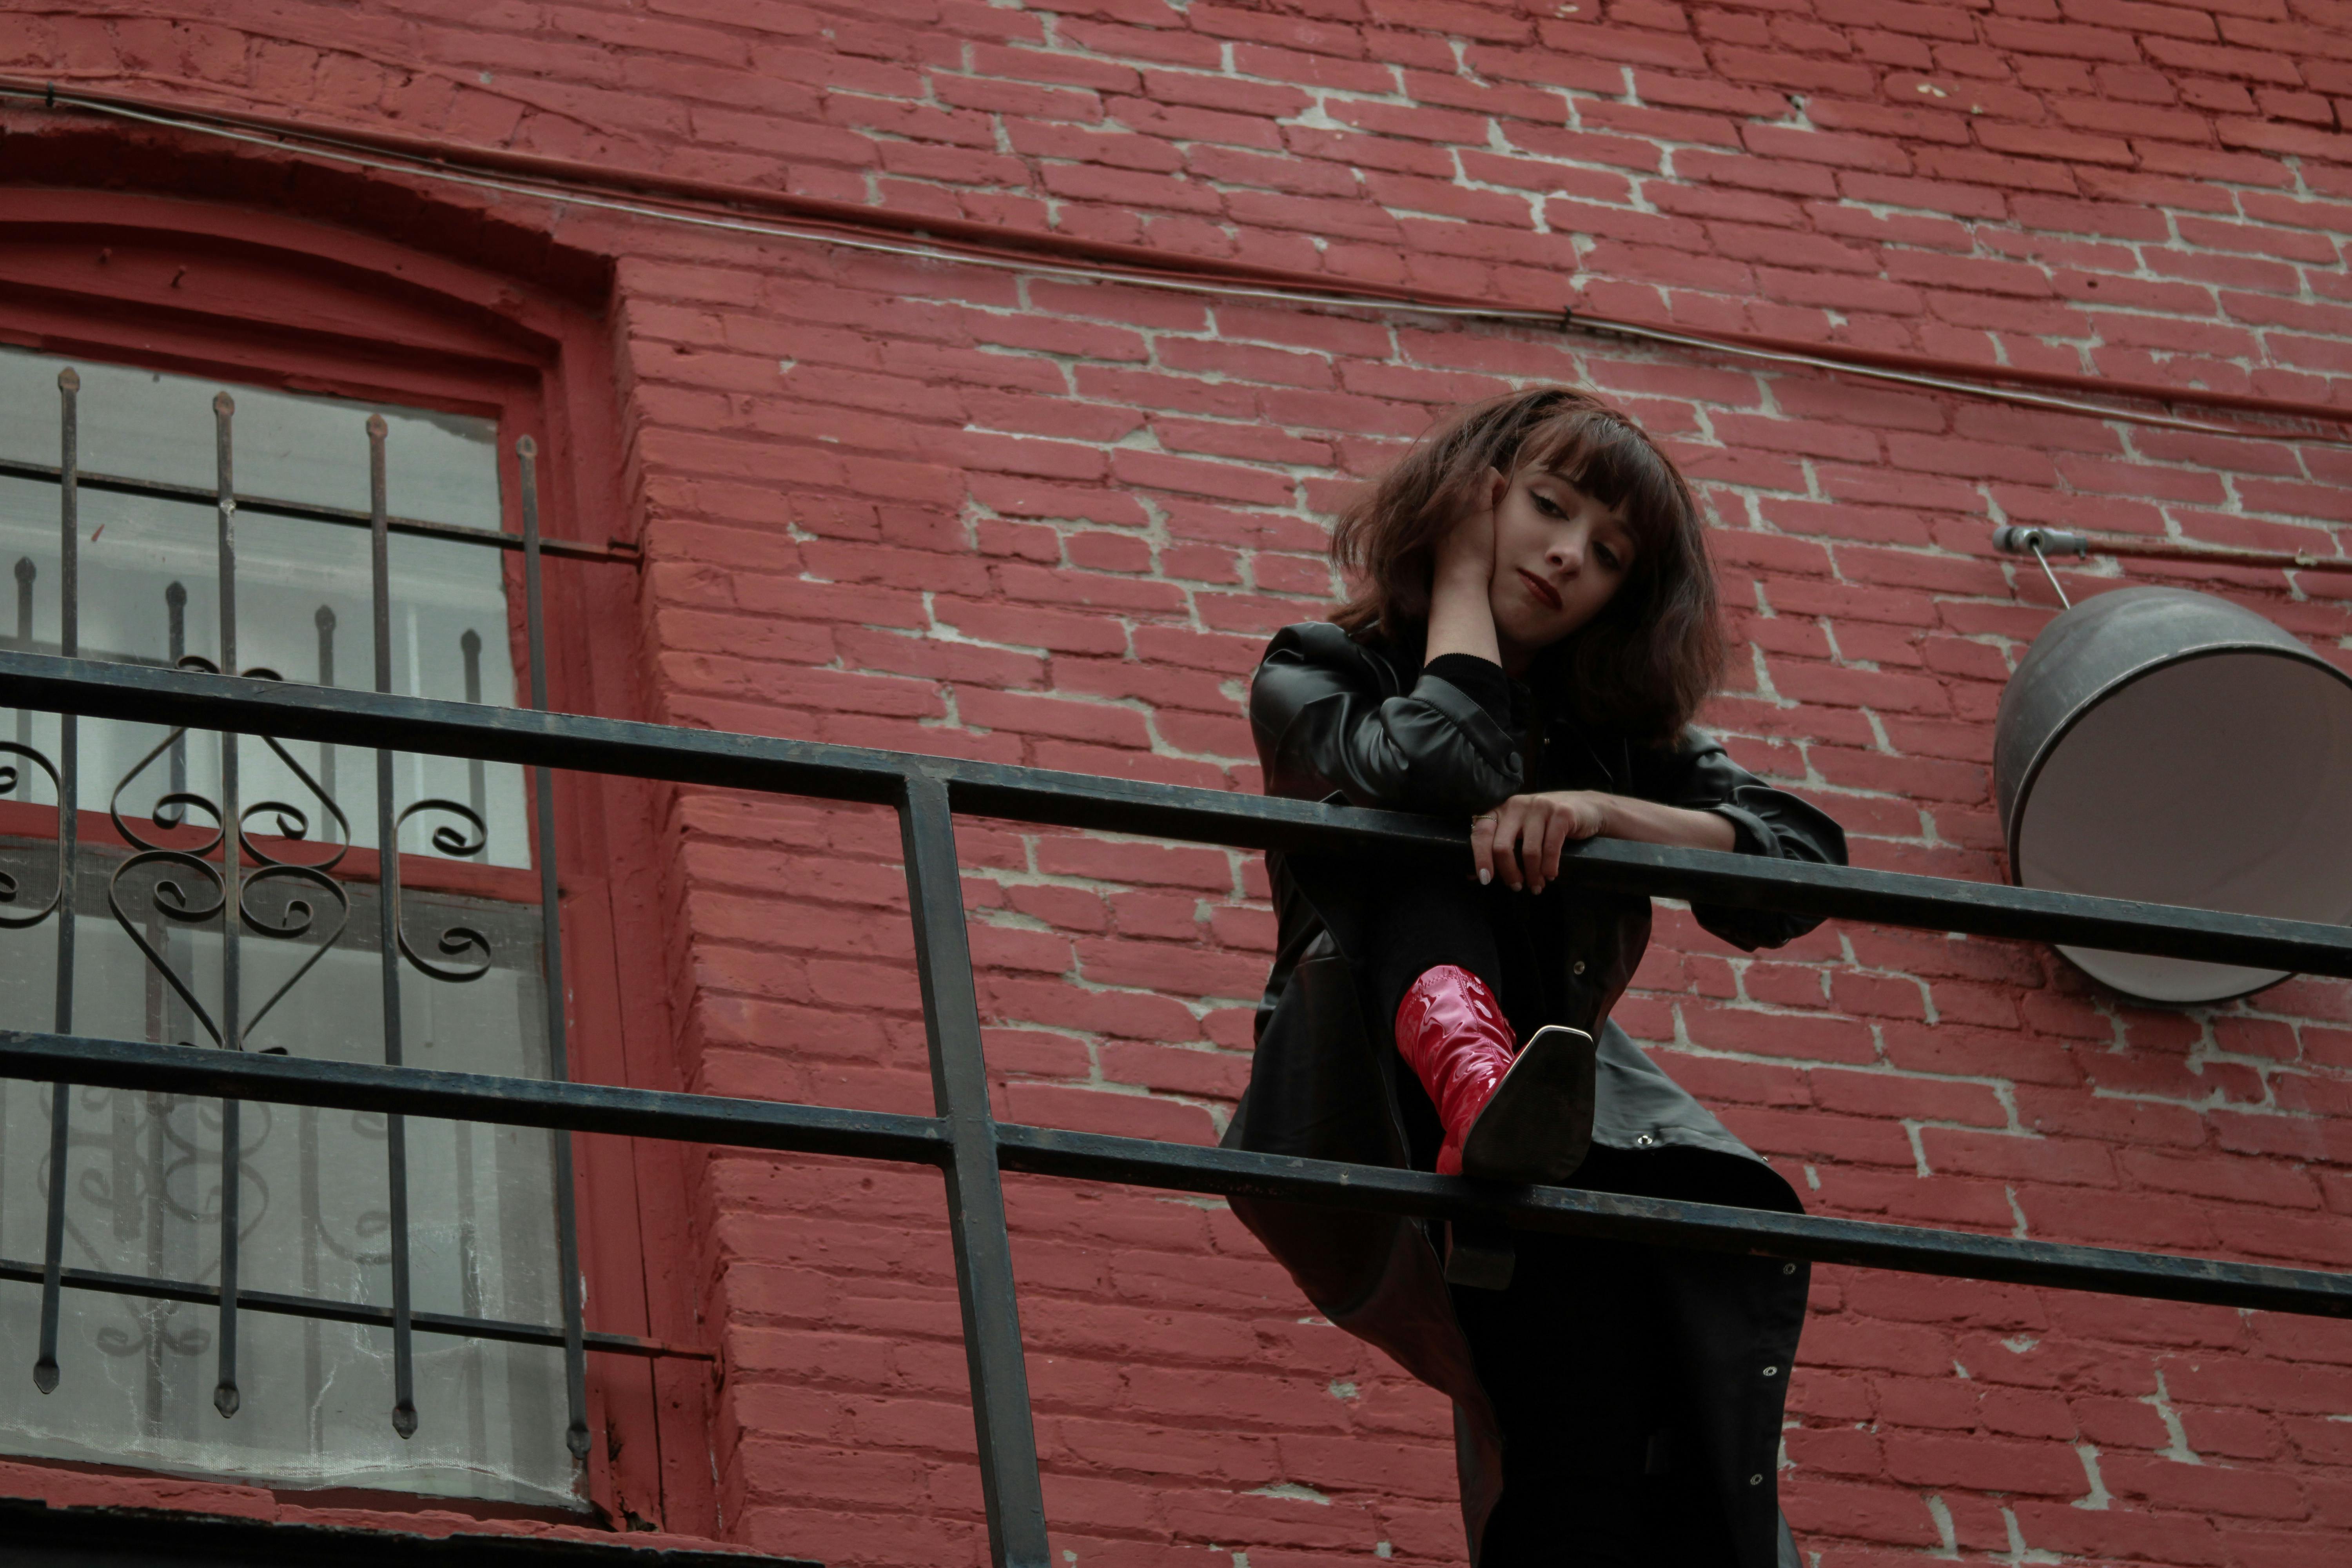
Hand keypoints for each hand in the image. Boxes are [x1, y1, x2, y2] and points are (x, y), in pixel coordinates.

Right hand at [1432, 469, 1503, 590]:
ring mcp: (1456, 492)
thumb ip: (1446, 512)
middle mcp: (1439, 491)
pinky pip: (1490, 473)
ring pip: (1476, 470)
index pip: (1450, 477)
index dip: (1464, 487)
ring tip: (1489, 505)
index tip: (1472, 505)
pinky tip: (1496, 503)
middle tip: (1483, 505)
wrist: (1458, 577)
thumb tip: (1461, 503)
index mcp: (1429, 500)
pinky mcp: (1474, 496)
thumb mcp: (1442, 532)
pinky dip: (1498, 484)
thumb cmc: (1453, 562)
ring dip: (1487, 485)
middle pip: (1463, 471)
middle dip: (1476, 484)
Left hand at [1472, 791, 1612, 892]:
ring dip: (1532, 875)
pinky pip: (1551, 848)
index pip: (1481, 833)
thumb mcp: (1522, 832)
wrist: (1587, 808)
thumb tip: (1475, 876)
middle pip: (1502, 846)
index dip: (1480, 858)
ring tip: (1537, 886)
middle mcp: (1517, 805)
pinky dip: (1549, 868)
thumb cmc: (1548, 825)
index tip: (1485, 880)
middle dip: (1509, 873)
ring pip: (1528, 851)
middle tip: (1516, 887)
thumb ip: (1501, 848)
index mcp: (1502, 810)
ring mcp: (1540, 807)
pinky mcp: (1561, 813)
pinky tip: (1551, 875)